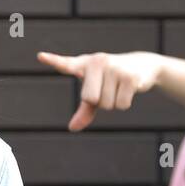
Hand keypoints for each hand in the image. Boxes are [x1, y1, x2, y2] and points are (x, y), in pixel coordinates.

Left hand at [38, 51, 163, 130]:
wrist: (144, 65)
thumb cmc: (112, 79)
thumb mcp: (97, 92)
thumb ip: (84, 110)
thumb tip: (72, 128)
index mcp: (85, 64)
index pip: (66, 64)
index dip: (54, 61)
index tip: (41, 57)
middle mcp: (98, 62)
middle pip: (90, 99)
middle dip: (100, 102)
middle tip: (109, 88)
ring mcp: (114, 68)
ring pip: (107, 104)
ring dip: (114, 102)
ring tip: (120, 86)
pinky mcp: (129, 77)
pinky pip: (121, 105)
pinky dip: (125, 103)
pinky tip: (129, 88)